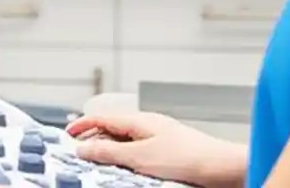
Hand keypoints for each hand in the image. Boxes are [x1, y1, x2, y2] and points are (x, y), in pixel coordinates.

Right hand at [66, 112, 247, 187]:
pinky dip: (126, 161)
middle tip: (79, 156)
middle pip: (113, 130)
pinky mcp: (168, 154)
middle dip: (94, 141)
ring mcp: (159, 139)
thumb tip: (83, 148)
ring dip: (110, 153)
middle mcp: (149, 127)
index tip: (67, 134)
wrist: (222, 168)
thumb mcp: (140, 157)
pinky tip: (126, 172)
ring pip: (126, 144)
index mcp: (140, 120)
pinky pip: (139, 154)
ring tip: (99, 166)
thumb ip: (109, 153)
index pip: (104, 117)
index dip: (83, 124)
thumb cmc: (186, 158)